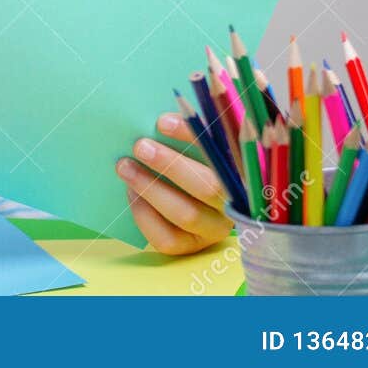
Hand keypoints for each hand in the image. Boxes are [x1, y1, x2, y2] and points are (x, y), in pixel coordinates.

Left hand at [114, 112, 231, 254]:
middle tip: (140, 146)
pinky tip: (131, 192)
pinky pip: (167, 238)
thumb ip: (191, 132)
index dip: (192, 137)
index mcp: (242, 174)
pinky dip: (145, 213)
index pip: (223, 154)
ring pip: (185, 214)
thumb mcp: (199, 144)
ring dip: (150, 188)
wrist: (185, 196)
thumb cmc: (192, 160)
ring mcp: (213, 230)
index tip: (162, 122)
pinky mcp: (191, 247)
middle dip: (169, 165)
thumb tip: (162, 121)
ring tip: (125, 167)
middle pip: (207, 187)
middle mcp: (234, 206)